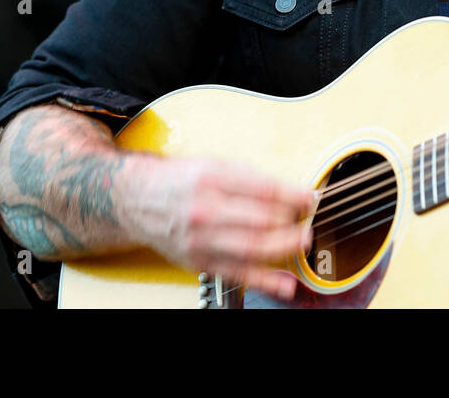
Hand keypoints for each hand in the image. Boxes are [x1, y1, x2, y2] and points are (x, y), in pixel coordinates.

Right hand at [124, 154, 316, 300]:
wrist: (138, 200)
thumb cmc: (180, 180)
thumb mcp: (214, 164)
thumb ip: (251, 178)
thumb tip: (289, 191)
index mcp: (212, 179)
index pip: (262, 189)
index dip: (292, 195)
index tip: (310, 197)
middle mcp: (205, 210)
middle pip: (259, 220)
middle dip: (291, 222)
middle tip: (310, 219)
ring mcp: (201, 239)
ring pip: (251, 248)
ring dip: (284, 247)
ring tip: (304, 242)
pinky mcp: (200, 261)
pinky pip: (237, 274)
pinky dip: (264, 282)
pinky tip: (285, 284)